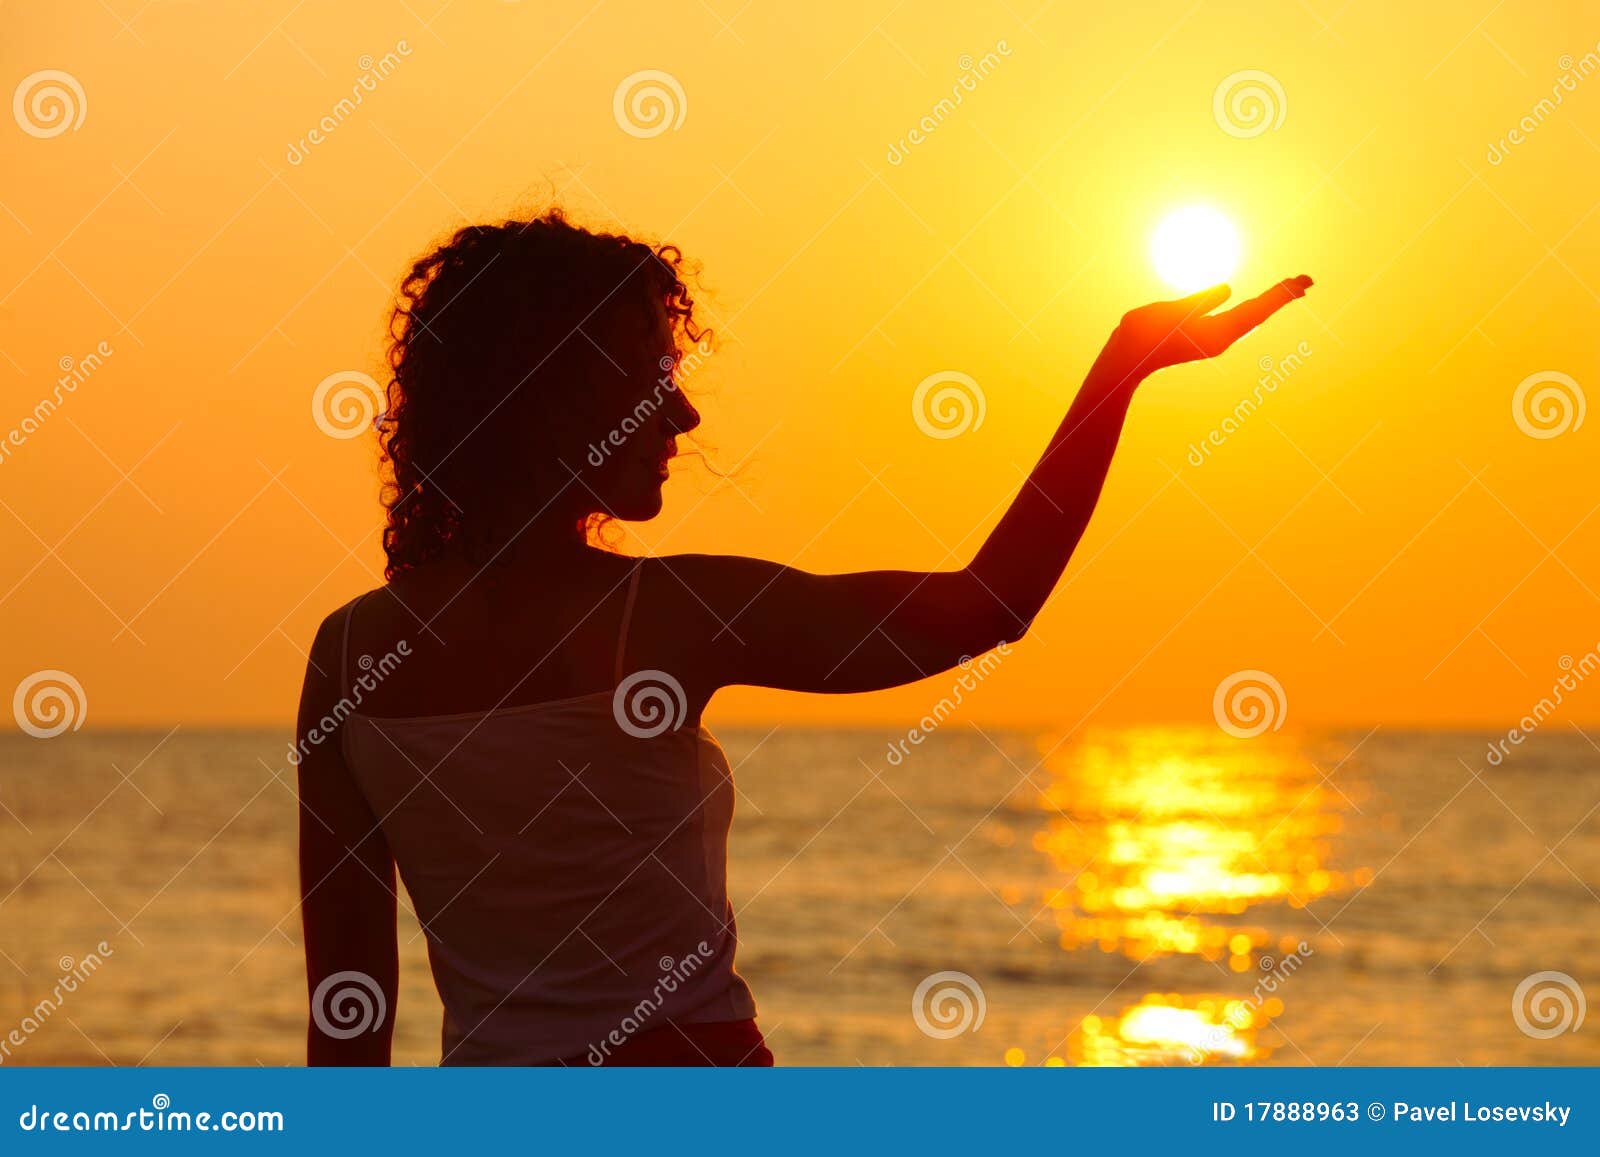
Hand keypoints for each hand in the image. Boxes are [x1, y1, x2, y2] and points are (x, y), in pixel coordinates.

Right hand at [1093, 275, 1313, 384]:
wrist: (1125, 359)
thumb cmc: (1143, 334)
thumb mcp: (1172, 311)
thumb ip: (1201, 300)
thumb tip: (1228, 289)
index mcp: (1216, 333)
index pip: (1256, 310)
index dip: (1280, 295)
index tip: (1301, 282)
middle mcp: (1220, 338)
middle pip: (1259, 313)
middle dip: (1281, 296)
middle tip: (1306, 281)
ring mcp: (1213, 339)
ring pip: (1250, 317)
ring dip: (1269, 302)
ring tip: (1290, 289)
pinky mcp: (1204, 337)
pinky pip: (1236, 319)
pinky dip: (1251, 308)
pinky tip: (1255, 305)